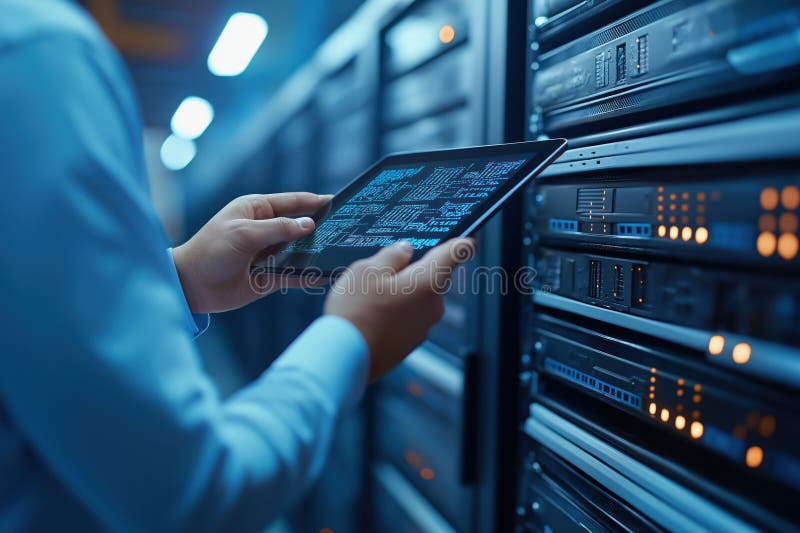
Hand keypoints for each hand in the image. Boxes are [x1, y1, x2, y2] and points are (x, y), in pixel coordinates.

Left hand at [172, 193, 330, 313]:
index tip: (338, 202)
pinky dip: (309, 275)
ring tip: (341, 251)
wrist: (191, 286)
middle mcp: (265, 229)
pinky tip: (325, 275)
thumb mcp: (244, 233)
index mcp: (256, 209)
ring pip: (299, 250)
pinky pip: (294, 274)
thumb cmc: (211, 251)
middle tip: (346, 228)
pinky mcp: (269, 276)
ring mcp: (268, 253)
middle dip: (320, 227)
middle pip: (299, 226)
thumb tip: (308, 224)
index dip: (315, 201)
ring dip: (316, 252)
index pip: (292, 201)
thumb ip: (278, 228)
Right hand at [324, 237, 475, 381]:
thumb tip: (405, 250)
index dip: (463, 240)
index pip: (458, 252)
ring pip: (418, 297)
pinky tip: (370, 314)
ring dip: (402, 292)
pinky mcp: (410, 343)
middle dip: (413, 269)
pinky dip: (394, 312)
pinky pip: (408, 317)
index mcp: (429, 281)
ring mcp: (424, 327)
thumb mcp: (366, 270)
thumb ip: (391, 255)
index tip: (468, 235)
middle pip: (432, 275)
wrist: (345, 358)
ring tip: (369, 295)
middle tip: (384, 268)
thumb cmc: (356, 313)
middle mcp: (434, 305)